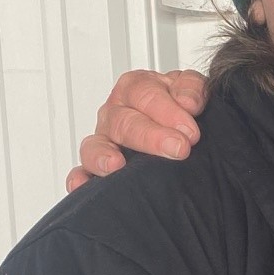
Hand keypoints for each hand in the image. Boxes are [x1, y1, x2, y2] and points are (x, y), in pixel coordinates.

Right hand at [65, 69, 206, 192]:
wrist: (184, 134)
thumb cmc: (184, 111)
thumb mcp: (192, 91)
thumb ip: (192, 89)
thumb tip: (188, 103)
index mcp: (136, 88)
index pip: (144, 93)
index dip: (167, 111)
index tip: (190, 131)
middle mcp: (116, 112)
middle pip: (124, 121)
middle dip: (151, 136)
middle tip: (178, 148)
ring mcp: (104, 139)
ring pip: (96, 144)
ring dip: (104, 154)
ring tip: (116, 164)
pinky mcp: (97, 165)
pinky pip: (83, 171)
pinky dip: (81, 178)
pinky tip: (82, 185)